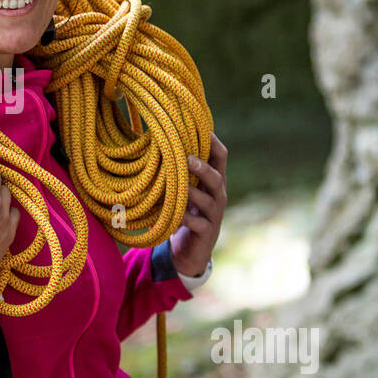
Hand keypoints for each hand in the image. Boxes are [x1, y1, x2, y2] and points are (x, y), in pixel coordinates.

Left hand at [170, 132, 226, 277]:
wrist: (190, 251)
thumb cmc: (184, 212)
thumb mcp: (184, 189)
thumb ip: (178, 170)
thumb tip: (156, 139)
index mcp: (213, 180)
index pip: (220, 156)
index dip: (213, 141)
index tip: (199, 126)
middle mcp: (218, 196)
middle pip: (217, 177)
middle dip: (202, 167)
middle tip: (187, 158)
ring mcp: (214, 215)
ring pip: (207, 200)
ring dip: (190, 191)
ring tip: (175, 185)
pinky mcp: (206, 232)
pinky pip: (197, 223)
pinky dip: (183, 217)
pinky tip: (171, 213)